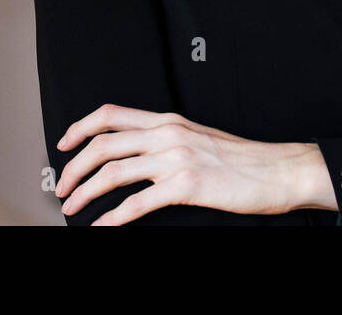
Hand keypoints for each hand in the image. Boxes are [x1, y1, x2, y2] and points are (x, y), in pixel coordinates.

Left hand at [54, 104, 332, 223]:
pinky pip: (138, 203)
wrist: (279, 170)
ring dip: (85, 192)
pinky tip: (102, 227)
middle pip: (102, 144)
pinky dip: (113, 217)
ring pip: (113, 172)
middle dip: (73, 167)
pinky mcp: (187, 185)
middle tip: (61, 188)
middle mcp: (167, 133)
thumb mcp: (197, 137)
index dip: (79, 128)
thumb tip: (133, 154)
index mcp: (167, 120)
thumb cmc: (241, 160)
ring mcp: (176, 158)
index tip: (62, 145)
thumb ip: (165, 139)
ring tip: (72, 207)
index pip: (109, 114)